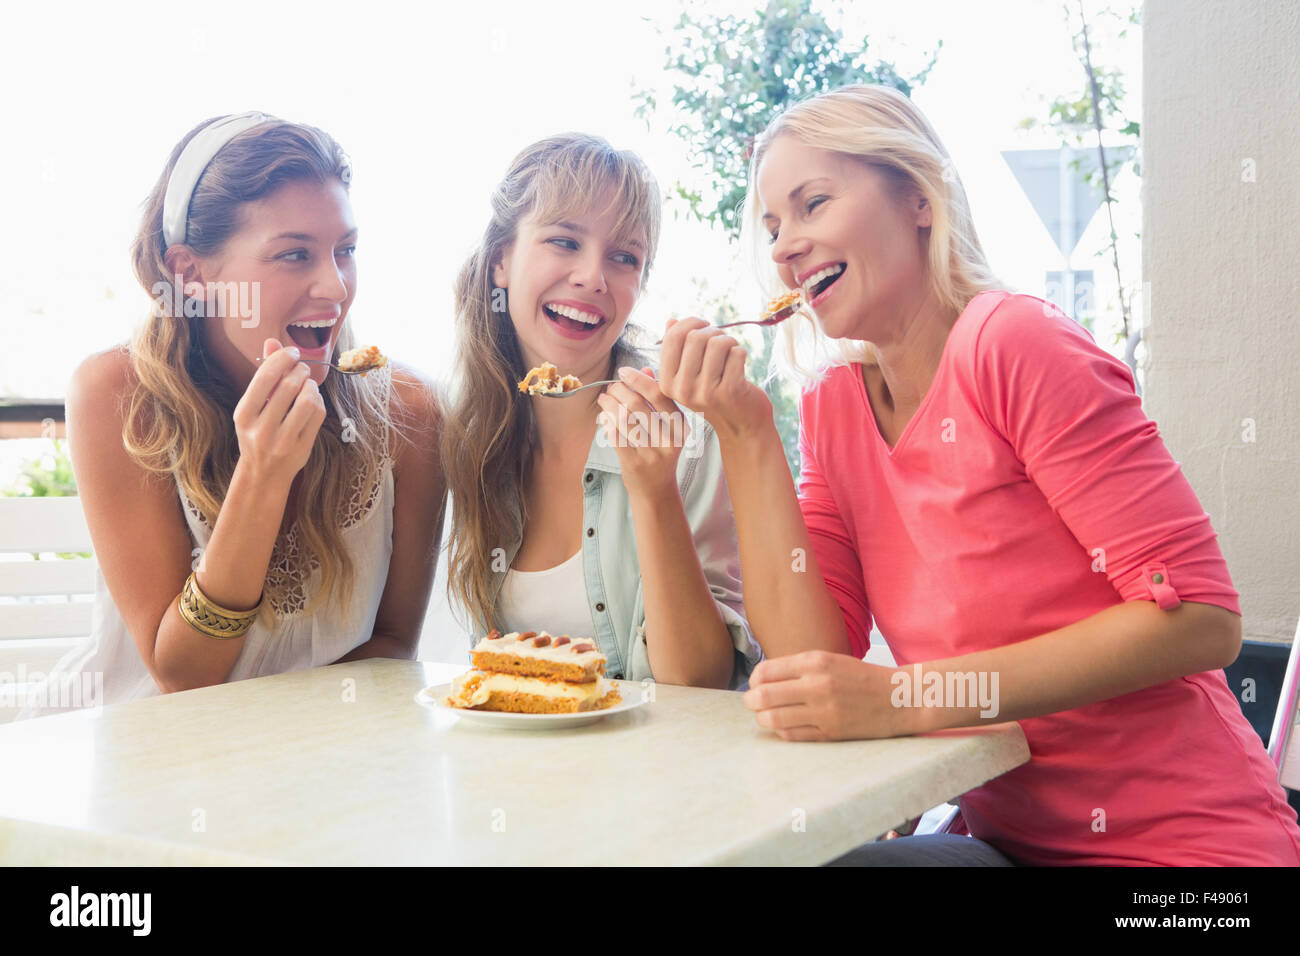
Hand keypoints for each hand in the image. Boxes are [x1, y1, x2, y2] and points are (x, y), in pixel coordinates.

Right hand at [231, 338, 327, 487]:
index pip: (264, 378)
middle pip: (289, 386)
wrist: (263, 473)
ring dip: (311, 385)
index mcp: (243, 415)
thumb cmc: (257, 432)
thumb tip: (271, 341)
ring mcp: (282, 441)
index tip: (292, 352)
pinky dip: (318, 400)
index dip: (282, 358)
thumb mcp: (253, 406)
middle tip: (302, 368)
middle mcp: (260, 429)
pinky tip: (312, 400)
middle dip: (300, 370)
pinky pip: (318, 415)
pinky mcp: (302, 448)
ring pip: (307, 400)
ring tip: (307, 384)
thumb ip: (263, 375)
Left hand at [596, 367, 685, 497]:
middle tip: (611, 387)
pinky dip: (606, 422)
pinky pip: (614, 435)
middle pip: (638, 405)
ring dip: (609, 404)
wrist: (656, 490)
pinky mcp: (634, 463)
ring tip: (604, 399)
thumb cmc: (659, 452)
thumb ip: (657, 398)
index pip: (660, 395)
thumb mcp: (666, 426)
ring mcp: (651, 453)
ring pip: (623, 419)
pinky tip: (603, 417)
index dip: (639, 379)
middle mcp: (669, 440)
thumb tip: (646, 369)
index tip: (623, 371)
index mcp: (681, 427)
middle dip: (619, 391)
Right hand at [655, 317, 772, 439]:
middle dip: (713, 331)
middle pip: (696, 337)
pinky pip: (736, 353)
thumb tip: (671, 321)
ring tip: (731, 350)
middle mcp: (683, 389)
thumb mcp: (689, 376)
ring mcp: (706, 391)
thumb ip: (677, 350)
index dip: (690, 322)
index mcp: (668, 383)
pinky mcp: (730, 391)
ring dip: (729, 340)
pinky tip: (740, 363)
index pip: (672, 338)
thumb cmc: (714, 394)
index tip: (703, 324)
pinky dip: (741, 352)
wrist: (741, 426)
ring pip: (718, 342)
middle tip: (722, 340)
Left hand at [743, 651, 918, 740]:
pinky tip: (783, 727)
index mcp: (815, 661)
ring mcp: (824, 711)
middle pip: (763, 696)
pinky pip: (792, 735)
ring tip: (764, 716)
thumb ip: (797, 667)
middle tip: (751, 703)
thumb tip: (761, 680)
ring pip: (773, 719)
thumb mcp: (830, 660)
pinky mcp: (830, 733)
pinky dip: (781, 732)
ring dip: (762, 719)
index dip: (753, 680)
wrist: (900, 698)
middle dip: (750, 701)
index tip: (755, 685)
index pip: (765, 672)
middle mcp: (817, 685)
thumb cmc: (861, 678)